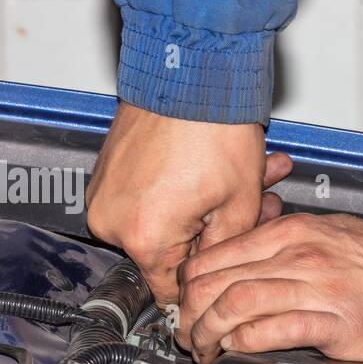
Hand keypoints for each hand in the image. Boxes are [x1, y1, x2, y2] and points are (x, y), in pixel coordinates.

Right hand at [86, 102, 291, 304]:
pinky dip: (185, 186)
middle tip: (256, 207)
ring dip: (208, 204)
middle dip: (218, 230)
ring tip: (247, 180)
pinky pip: (150, 194)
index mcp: (144, 240)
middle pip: (172, 251)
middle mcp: (113, 221)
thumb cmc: (215, 130)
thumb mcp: (239, 207)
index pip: (173, 291)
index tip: (225, 267)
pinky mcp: (110, 171)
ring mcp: (106, 193)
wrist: (192, 72)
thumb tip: (216, 276)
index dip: (207, 278)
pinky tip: (219, 169)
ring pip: (167, 219)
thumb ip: (224, 253)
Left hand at [177, 212, 362, 363]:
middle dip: (189, 314)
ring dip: (208, 333)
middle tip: (185, 336)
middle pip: (216, 281)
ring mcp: (317, 287)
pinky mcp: (335, 323)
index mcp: (296, 232)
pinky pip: (271, 330)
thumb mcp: (334, 238)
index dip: (188, 286)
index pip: (216, 254)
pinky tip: (236, 352)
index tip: (185, 306)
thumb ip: (289, 248)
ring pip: (235, 305)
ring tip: (204, 351)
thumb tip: (249, 265)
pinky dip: (242, 343)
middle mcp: (301, 255)